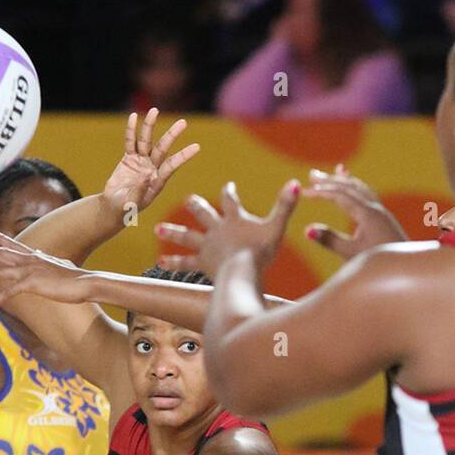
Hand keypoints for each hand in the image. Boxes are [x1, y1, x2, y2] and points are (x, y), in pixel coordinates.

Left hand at [0, 233, 91, 309]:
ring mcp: (29, 271)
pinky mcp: (30, 284)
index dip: (2, 239)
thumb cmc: (79, 279)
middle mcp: (30, 260)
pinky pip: (7, 293)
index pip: (16, 244)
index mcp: (37, 256)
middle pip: (1, 253)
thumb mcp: (64, 267)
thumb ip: (55, 263)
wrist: (86, 282)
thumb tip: (54, 260)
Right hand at [102, 109, 199, 217]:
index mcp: (157, 181)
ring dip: (150, 126)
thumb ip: (139, 191)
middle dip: (172, 135)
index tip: (197, 147)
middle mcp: (151, 169)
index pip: (172, 165)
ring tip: (154, 110)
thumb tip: (147, 175)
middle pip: (162, 148)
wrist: (113, 208)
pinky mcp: (129, 158)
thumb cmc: (125, 211)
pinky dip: (131, 130)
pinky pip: (130, 142)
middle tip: (183, 122)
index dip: (183, 156)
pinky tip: (134, 117)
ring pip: (146, 141)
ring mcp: (140, 162)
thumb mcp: (132, 205)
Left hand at [155, 179, 299, 277]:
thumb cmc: (261, 251)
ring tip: (157, 229)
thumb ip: (285, 206)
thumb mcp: (276, 227)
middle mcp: (217, 229)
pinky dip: (173, 262)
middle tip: (188, 199)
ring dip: (172, 232)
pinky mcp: (202, 263)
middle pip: (203, 213)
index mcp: (234, 219)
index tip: (228, 186)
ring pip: (187, 236)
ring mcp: (208, 246)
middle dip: (196, 206)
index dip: (229, 192)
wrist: (242, 271)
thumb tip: (297, 183)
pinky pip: (185, 262)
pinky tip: (161, 262)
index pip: (230, 200)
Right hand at [302, 166, 407, 259]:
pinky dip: (357, 188)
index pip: (340, 196)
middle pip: (350, 187)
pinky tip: (355, 190)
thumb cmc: (378, 265)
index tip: (304, 192)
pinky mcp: (384, 218)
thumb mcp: (351, 254)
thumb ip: (329, 240)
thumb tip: (307, 230)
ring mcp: (381, 212)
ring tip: (335, 172)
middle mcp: (375, 208)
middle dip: (330, 180)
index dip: (321, 192)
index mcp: (367, 214)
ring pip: (361, 188)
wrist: (406, 269)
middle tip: (312, 175)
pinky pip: (368, 195)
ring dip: (345, 180)